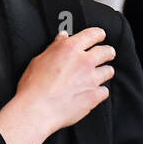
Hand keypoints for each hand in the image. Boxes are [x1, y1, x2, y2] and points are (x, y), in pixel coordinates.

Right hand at [0, 27, 114, 143]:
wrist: (37, 110)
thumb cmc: (33, 86)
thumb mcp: (39, 60)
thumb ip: (55, 47)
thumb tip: (62, 38)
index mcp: (70, 48)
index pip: (93, 34)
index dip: (99, 34)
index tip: (100, 36)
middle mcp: (84, 62)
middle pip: (107, 52)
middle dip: (107, 52)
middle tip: (105, 55)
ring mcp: (92, 79)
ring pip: (108, 71)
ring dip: (104, 72)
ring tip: (97, 76)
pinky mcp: (94, 96)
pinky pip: (105, 91)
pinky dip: (100, 92)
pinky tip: (91, 92)